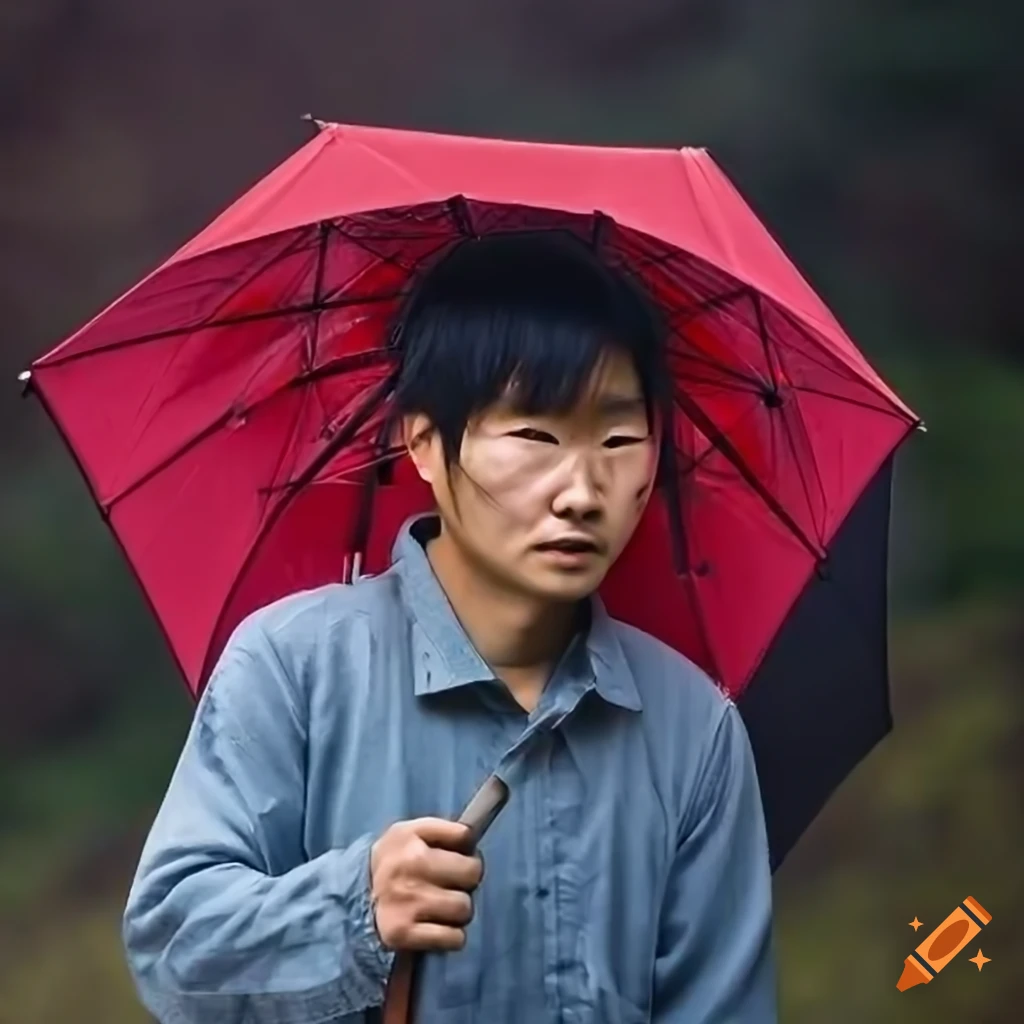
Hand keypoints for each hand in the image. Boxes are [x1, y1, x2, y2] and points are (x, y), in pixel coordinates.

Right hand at [370, 817, 483, 951]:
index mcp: (410, 838)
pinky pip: (454, 938)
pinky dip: (452, 936)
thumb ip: (444, 828)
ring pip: (465, 908)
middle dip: (467, 880)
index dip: (467, 850)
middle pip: (472, 873)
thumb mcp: (411, 831)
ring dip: (459, 910)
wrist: (354, 897)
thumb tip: (474, 837)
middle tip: (452, 885)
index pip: (465, 838)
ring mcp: (406, 903)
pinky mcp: (403, 934)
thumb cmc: (395, 860)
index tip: (458, 858)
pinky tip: (438, 927)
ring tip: (442, 906)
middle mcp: (408, 868)